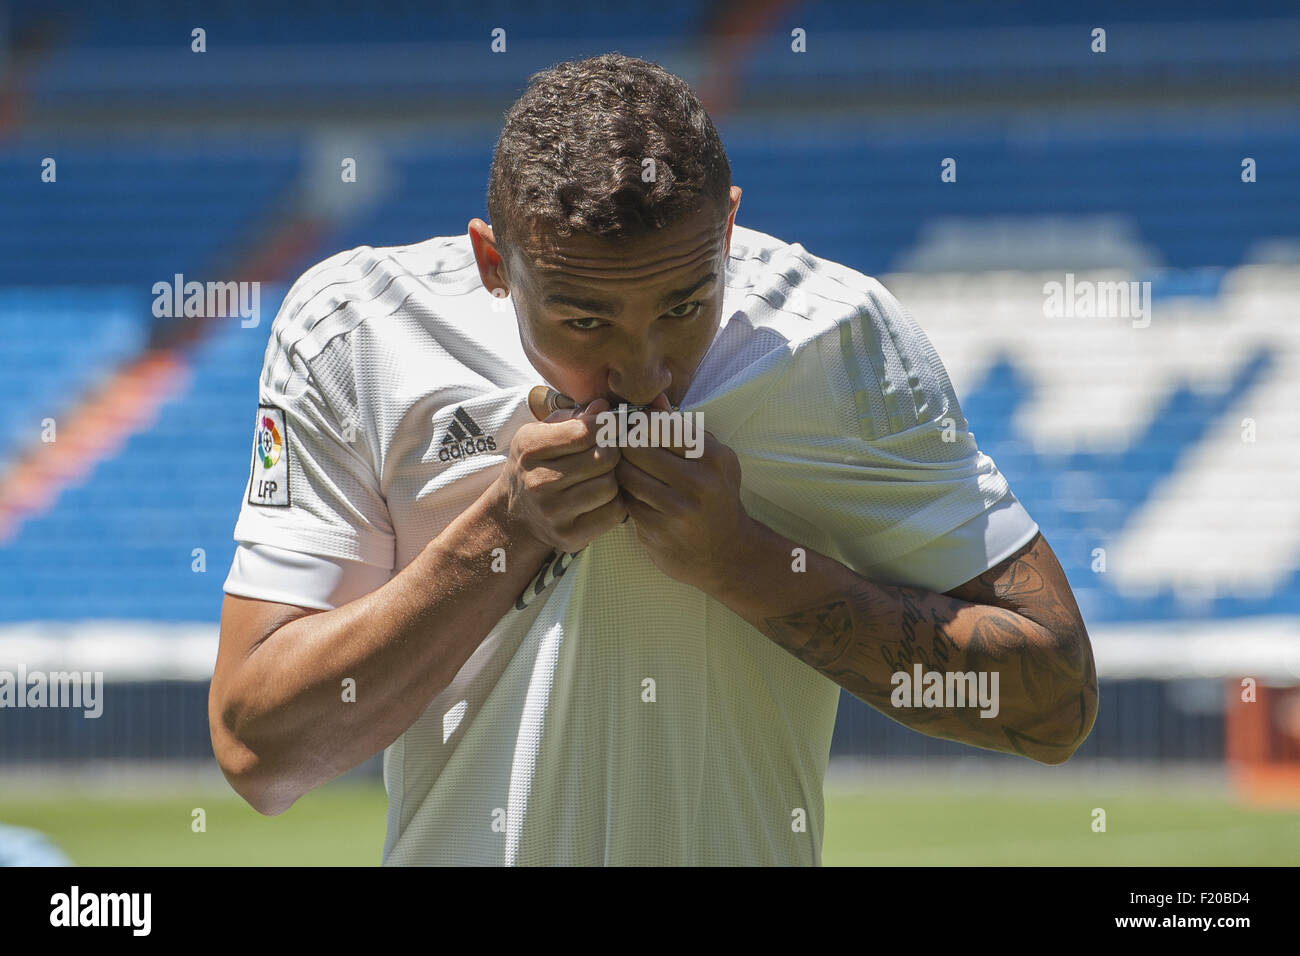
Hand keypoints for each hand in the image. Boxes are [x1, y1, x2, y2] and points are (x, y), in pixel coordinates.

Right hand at [494, 397, 626, 553]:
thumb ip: (575, 416)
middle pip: (604, 459)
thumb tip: (604, 406)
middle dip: (613, 452)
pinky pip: (614, 513)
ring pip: (610, 486)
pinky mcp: (568, 536)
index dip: (607, 425)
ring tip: (603, 475)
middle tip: (610, 452)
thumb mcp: (543, 432)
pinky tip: (603, 497)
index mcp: (530, 448)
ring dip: (614, 479)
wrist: (516, 512)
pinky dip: (616, 503)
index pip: (585, 431)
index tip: (612, 426)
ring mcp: (552, 512)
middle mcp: (538, 481)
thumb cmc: (538, 463)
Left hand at [614, 398, 753, 589]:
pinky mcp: (657, 529)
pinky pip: (626, 500)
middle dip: (624, 445)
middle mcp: (697, 481)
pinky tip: (632, 494)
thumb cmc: (716, 497)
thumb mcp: (711, 459)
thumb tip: (654, 396)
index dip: (639, 423)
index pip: (659, 424)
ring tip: (627, 470)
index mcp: (712, 456)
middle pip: (636, 447)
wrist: (727, 555)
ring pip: (626, 474)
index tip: (634, 428)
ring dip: (621, 471)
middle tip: (621, 447)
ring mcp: (676, 508)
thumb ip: (681, 427)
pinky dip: (625, 494)